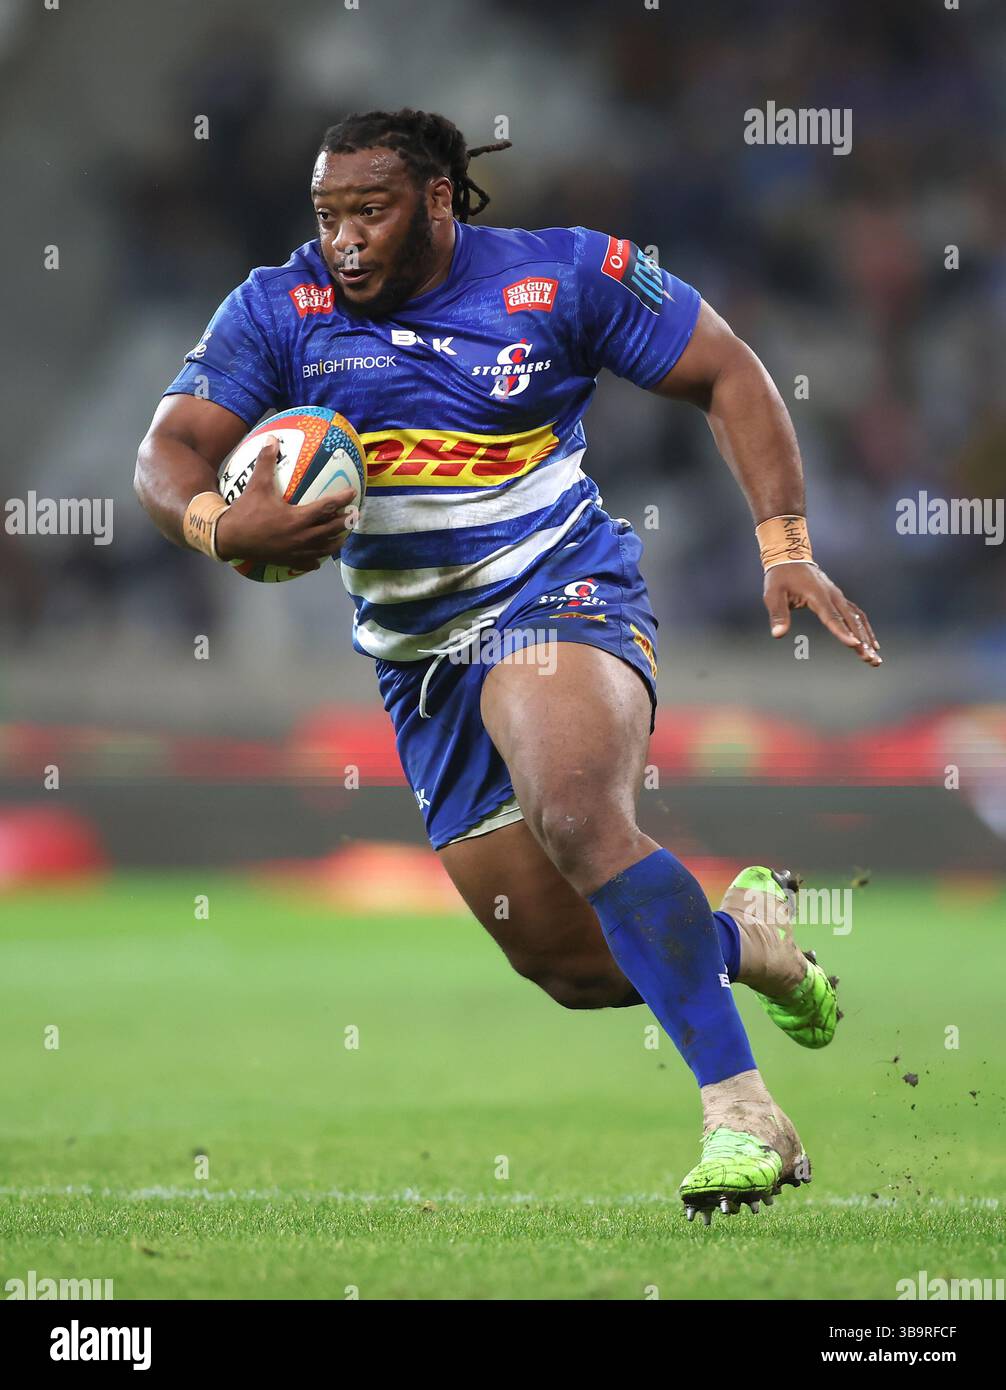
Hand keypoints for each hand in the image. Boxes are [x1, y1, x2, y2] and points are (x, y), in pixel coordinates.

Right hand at [214, 436, 357, 569]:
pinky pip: (310, 563)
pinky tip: (320, 557)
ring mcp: (297, 552)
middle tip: (353, 514)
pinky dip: (317, 559)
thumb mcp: (256, 485)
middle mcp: (302, 537)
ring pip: (325, 549)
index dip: (342, 499)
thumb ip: (266, 462)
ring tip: (343, 535)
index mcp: (297, 518)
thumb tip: (272, 439)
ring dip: (336, 541)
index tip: (353, 493)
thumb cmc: (245, 511)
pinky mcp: (289, 561)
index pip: (327, 507)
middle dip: (345, 522)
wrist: (230, 538)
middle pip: (332, 530)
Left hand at [764, 562, 881, 665]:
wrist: (790, 555)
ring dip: (867, 638)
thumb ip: (778, 615)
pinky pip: (856, 615)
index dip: (843, 632)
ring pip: (858, 619)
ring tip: (875, 658)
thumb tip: (778, 635)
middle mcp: (833, 596)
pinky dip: (865, 629)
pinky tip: (872, 643)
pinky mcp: (839, 598)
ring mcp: (838, 596)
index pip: (832, 617)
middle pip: (851, 621)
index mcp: (817, 595)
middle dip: (862, 641)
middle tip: (872, 660)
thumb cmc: (780, 577)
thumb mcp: (772, 595)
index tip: (855, 645)